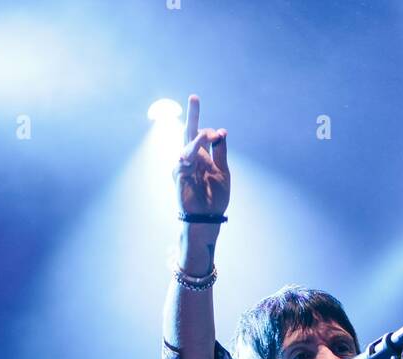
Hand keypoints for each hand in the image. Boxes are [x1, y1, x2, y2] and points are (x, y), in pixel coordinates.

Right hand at [173, 94, 229, 218]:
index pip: (203, 135)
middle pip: (190, 132)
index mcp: (203, 155)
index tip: (221, 135)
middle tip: (194, 97)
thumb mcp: (223, 171)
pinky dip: (189, 156)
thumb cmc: (215, 197)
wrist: (208, 218)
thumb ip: (221, 151)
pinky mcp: (178, 175)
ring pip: (188, 144)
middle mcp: (192, 158)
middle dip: (193, 114)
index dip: (213, 132)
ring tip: (209, 136)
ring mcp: (184, 165)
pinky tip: (192, 157)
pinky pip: (182, 161)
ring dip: (199, 139)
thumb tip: (222, 132)